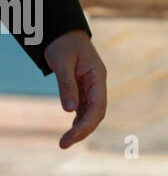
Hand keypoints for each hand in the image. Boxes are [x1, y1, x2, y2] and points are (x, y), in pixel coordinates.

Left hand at [43, 29, 107, 146]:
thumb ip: (67, 85)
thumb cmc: (63, 43)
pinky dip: (77, 121)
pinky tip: (70, 132)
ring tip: (64, 142)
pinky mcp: (84, 90)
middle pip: (96, 114)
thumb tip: (70, 110)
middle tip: (64, 144)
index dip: (86, 124)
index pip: (97, 106)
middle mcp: (98, 84)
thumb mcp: (62, 62)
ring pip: (91, 114)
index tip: (72, 136)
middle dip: (82, 131)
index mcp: (98, 77)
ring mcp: (92, 88)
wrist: (62, 31)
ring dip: (80, 129)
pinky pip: (83, 110)